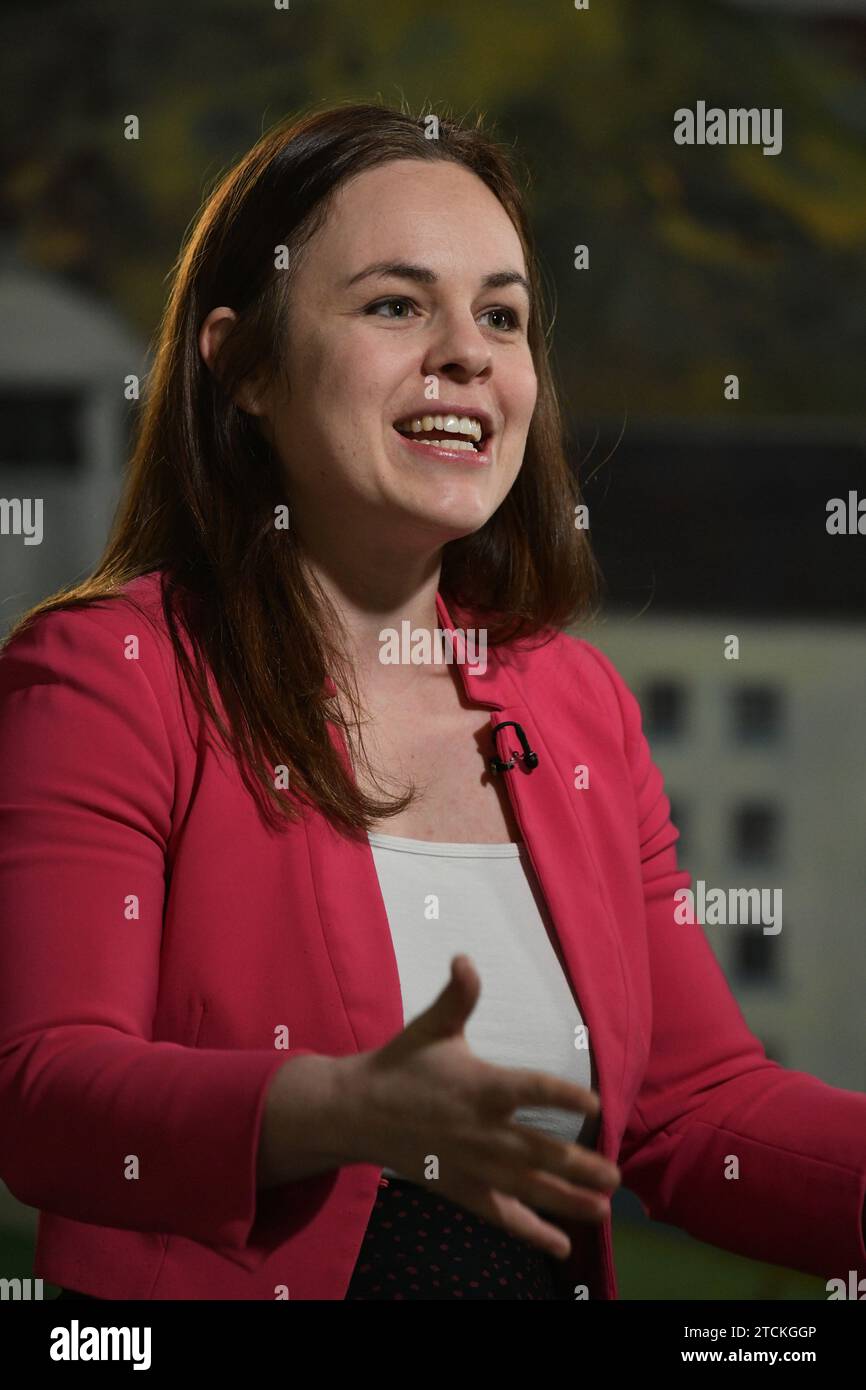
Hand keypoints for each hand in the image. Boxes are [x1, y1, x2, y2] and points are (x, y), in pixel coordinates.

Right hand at [344, 953, 620, 1259]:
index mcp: (480, 1087)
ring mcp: (473, 1166)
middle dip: (580, 1165)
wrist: (358, 1111)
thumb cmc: (403, 1064)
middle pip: (539, 1151)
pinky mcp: (462, 1190)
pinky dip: (532, 1232)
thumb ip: (458, 997)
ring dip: (569, 1200)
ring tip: (604, 1209)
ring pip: (528, 1188)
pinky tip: (561, 1245)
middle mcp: (481, 1131)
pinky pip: (502, 1215)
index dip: (563, 1096)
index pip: (530, 1090)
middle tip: (616, 1175)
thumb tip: (466, 958)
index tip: (596, 1103)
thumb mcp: (431, 1027)